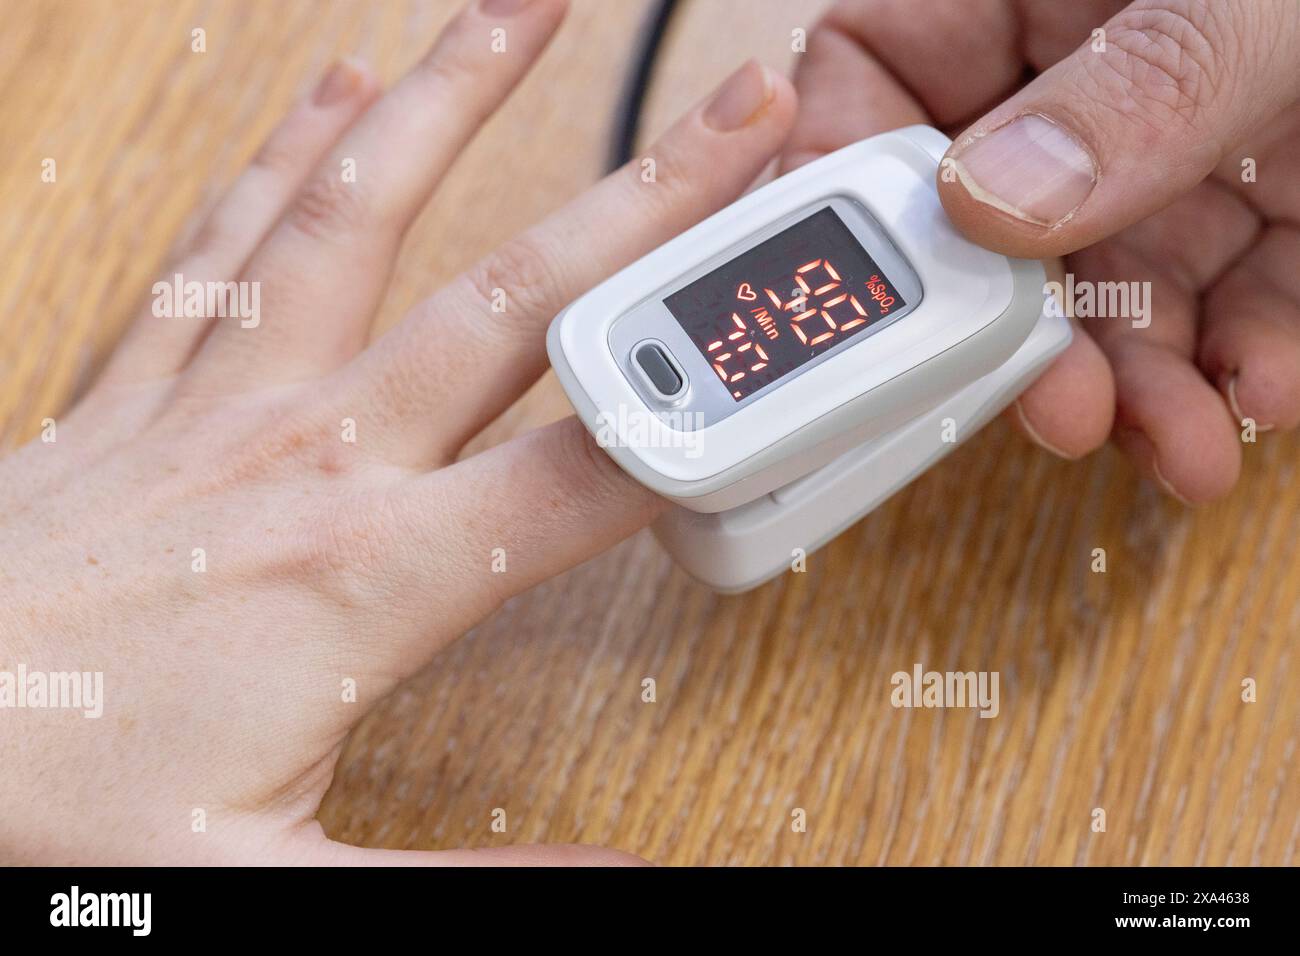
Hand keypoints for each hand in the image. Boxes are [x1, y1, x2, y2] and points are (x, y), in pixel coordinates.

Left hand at [0, 0, 794, 864]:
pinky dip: (289, 149)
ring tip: (529, 6)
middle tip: (739, 110)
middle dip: (652, 199)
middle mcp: (312, 459)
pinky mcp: (143, 390)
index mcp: (371, 578)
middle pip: (518, 299)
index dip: (713, 400)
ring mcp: (223, 403)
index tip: (799, 328)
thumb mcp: (288, 880)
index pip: (594, 469)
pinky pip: (230, 241)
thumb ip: (481, 880)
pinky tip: (339, 79)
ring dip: (454, 98)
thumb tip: (627, 880)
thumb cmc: (57, 809)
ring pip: (360, 213)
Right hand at [785, 0, 1299, 501]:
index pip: (880, 68)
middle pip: (995, 215)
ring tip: (1183, 446)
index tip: (869, 294)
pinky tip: (1271, 391)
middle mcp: (1095, 64)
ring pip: (1115, 278)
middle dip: (1029, 331)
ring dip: (1146, 379)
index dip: (848, 178)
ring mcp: (1188, 138)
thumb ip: (1138, 84)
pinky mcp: (1278, 196)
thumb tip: (990, 203)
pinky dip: (1253, 358)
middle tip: (1055, 407)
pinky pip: (1235, 293)